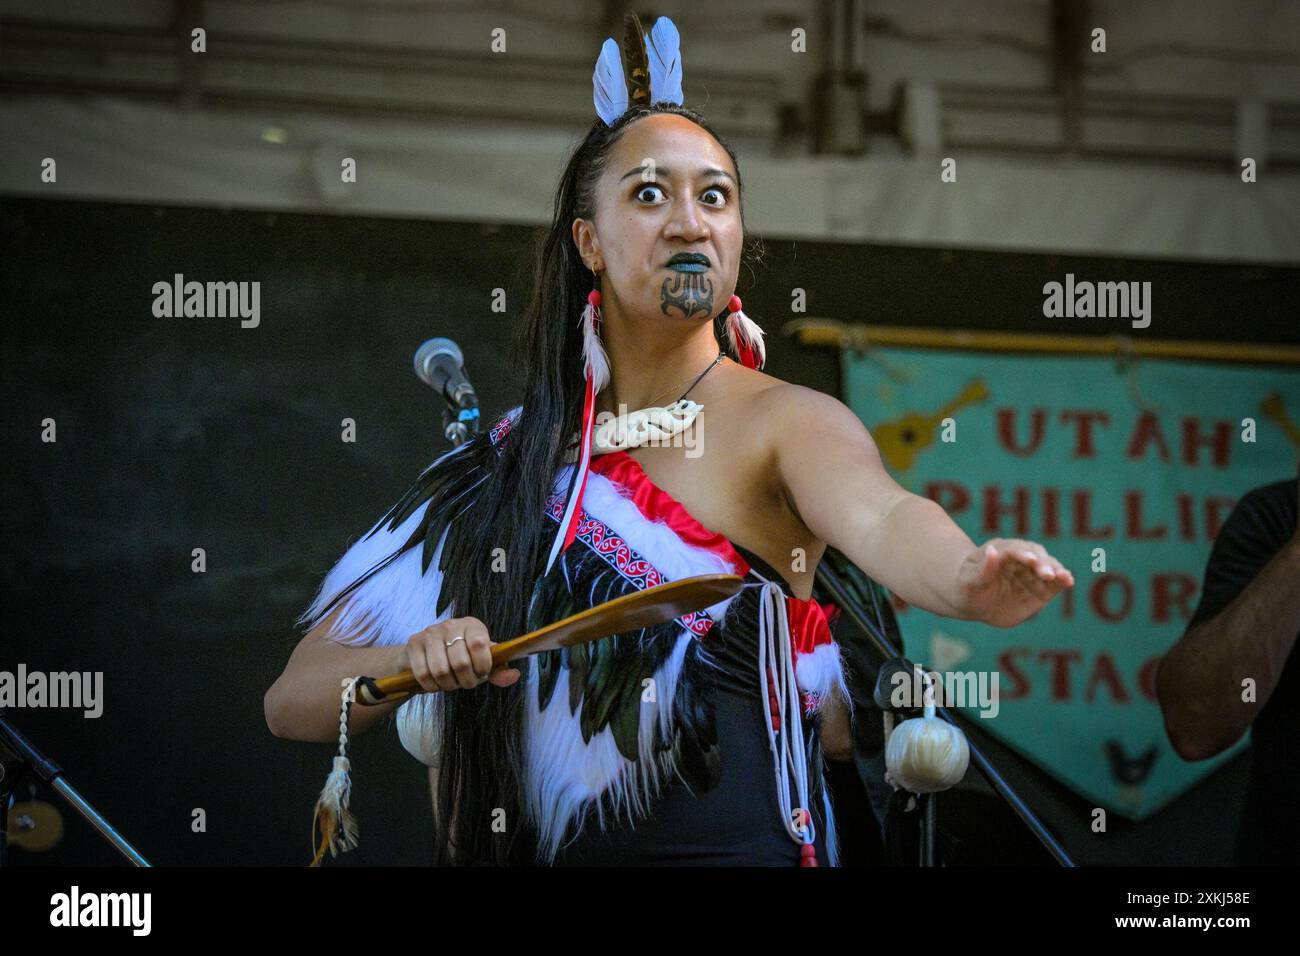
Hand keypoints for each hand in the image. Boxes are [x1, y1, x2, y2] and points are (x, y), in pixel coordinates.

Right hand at [397, 617, 521, 692]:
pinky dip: (431, 686)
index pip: (480, 645)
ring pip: (441, 670)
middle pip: (461, 663)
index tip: (482, 674)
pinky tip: (436, 683)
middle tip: (466, 682)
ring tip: (451, 683)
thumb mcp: (481, 662)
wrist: (425, 653)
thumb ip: (498, 670)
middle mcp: (452, 625)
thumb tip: (514, 675)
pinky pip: (423, 674)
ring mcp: (431, 632)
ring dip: (448, 685)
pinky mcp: (414, 643)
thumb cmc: (460, 657)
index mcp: (473, 626)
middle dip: (466, 681)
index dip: (482, 666)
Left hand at [956, 539, 1073, 627]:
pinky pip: (1054, 583)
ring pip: (1048, 568)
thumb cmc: (968, 588)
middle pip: (1034, 557)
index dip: (1022, 554)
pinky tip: (1069, 581)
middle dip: (1042, 564)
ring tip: (1064, 577)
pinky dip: (1063, 581)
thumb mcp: (969, 582)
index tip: (1031, 560)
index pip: (1013, 550)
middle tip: (1048, 574)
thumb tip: (993, 550)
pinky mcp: (1042, 588)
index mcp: (1000, 550)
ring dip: (1057, 571)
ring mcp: (1032, 573)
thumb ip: (983, 570)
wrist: (975, 602)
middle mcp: (1020, 558)